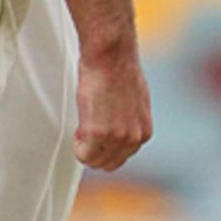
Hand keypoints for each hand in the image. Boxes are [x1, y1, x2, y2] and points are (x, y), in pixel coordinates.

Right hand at [73, 49, 152, 170]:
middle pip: (108, 164)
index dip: (105, 147)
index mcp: (144, 132)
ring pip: (94, 160)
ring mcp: (116, 137)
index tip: (97, 134)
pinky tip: (80, 124)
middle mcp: (134, 138)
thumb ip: (129, 121)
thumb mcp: (135, 102)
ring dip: (85, 146)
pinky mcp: (98, 133)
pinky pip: (82, 154)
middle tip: (87, 130)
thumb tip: (120, 126)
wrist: (111, 56)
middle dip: (95, 151)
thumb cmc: (119, 70)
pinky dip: (77, 143)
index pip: (122, 158)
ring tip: (85, 123)